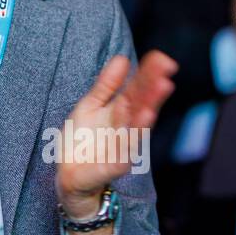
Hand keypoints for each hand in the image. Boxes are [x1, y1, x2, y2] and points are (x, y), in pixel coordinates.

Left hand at [56, 49, 176, 216]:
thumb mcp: (90, 105)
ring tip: (150, 108)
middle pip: (140, 107)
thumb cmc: (83, 141)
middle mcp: (124, 129)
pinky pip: (119, 159)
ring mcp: (119, 149)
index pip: (137, 90)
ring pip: (134, 133)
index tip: (161, 58)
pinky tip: (128, 141)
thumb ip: (107, 84)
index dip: (148, 74)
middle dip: (152, 92)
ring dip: (143, 121)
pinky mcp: (110, 168)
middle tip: (165, 75)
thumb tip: (122, 59)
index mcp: (120, 112)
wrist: (69, 176)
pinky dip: (125, 150)